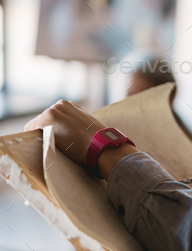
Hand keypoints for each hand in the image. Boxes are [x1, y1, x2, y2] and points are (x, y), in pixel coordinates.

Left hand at [24, 100, 138, 178]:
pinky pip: (31, 129)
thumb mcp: (88, 125)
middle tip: (59, 144)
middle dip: (48, 131)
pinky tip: (45, 144)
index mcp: (71, 105)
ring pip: (38, 124)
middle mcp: (60, 104)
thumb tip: (73, 132)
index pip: (55, 118)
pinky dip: (35, 137)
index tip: (62, 140)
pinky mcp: (45, 120)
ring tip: (55, 146)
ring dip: (42, 134)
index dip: (57, 130)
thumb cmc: (98, 139)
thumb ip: (77, 123)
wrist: (101, 144)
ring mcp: (52, 110)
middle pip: (45, 120)